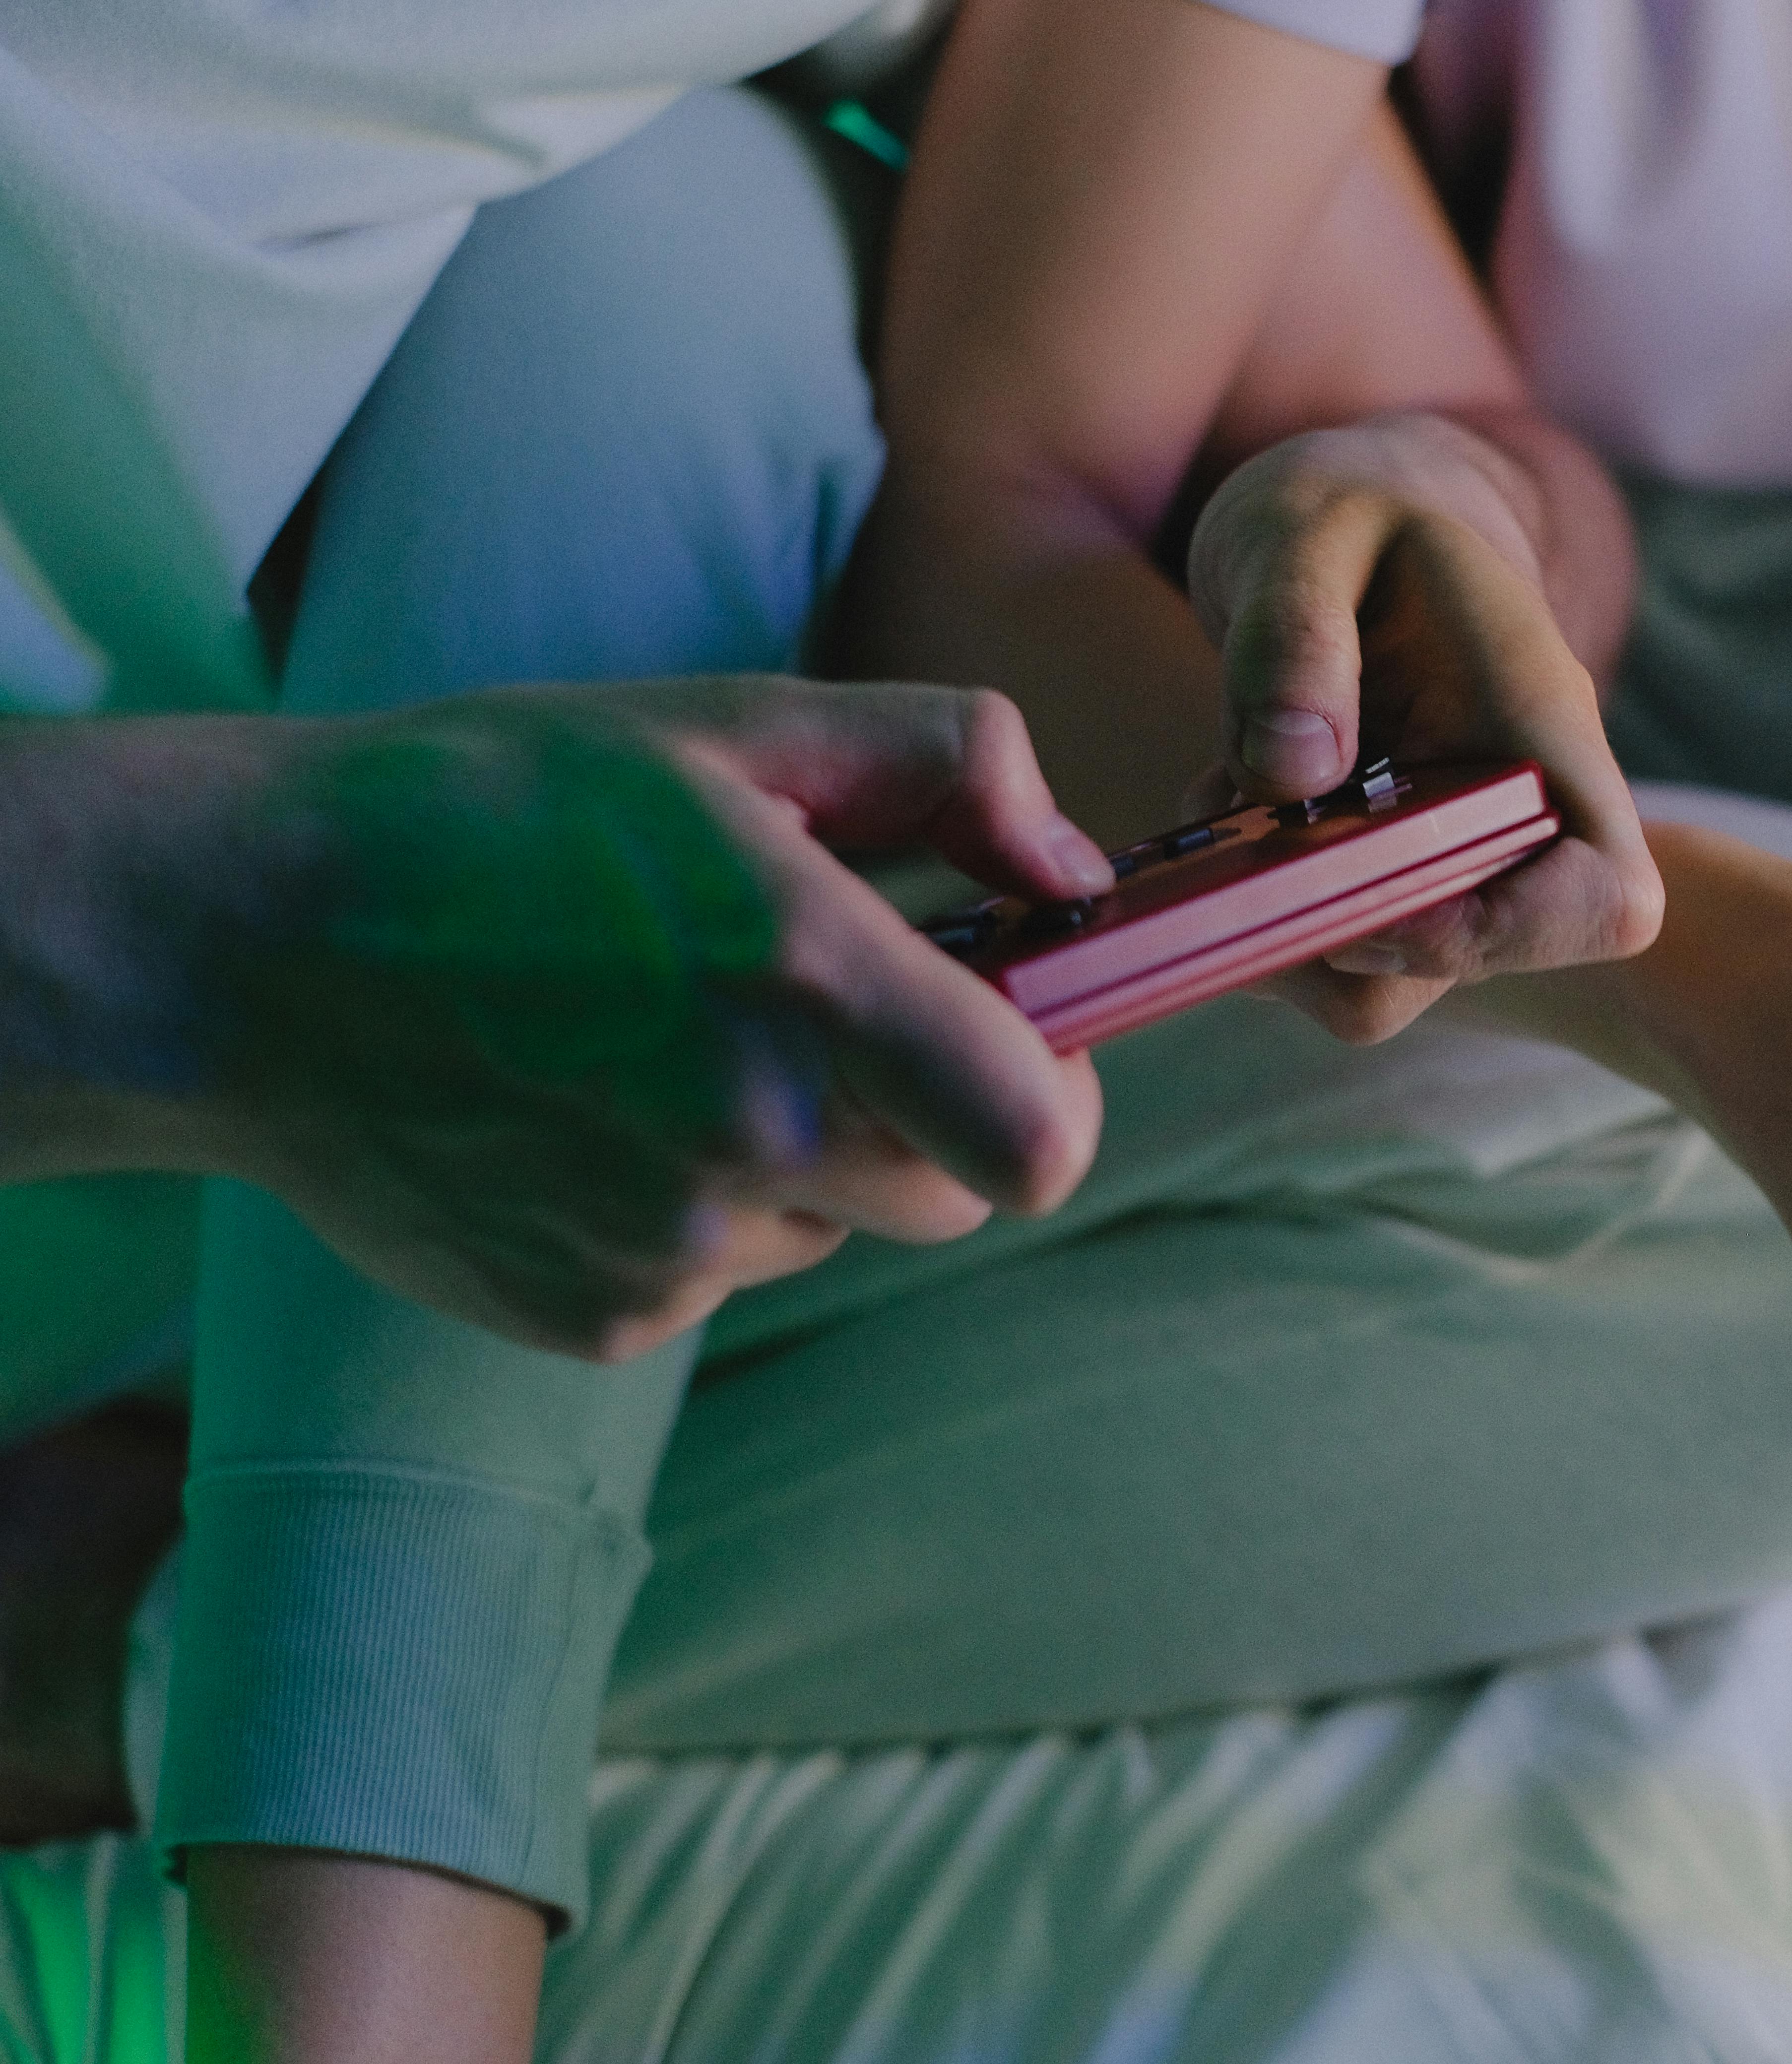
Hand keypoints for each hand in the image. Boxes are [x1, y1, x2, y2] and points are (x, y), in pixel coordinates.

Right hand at [172, 678, 1109, 1359]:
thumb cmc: (493, 814)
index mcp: (804, 984)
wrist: (240, 947)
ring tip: (656, 1046)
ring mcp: (671, 1251)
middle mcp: (750, 1142)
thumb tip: (1073, 870)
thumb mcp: (731, 727)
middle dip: (928, 1113)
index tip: (1013, 1031)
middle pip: (957, 1192)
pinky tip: (581, 1112)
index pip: (1041, 1136)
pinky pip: (717, 1273)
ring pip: (834, 1227)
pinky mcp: (599, 1318)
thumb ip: (946, 769)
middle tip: (814, 1012)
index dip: (1056, 1092)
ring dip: (798, 1155)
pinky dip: (689, 1207)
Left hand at [1187, 412, 1660, 1039]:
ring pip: (1376, 980)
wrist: (1350, 519)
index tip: (1386, 896)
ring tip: (1227, 796)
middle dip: (1335, 935)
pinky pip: (1317, 946)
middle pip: (1471, 967)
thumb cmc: (1345, 508)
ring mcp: (1447, 859)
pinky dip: (1251, 905)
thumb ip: (1293, 636)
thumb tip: (1296, 773)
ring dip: (1274, 922)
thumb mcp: (1304, 527)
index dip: (1512, 935)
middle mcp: (1510, 813)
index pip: (1608, 899)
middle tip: (1247, 831)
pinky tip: (1231, 809)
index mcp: (1539, 726)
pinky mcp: (1381, 878)